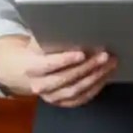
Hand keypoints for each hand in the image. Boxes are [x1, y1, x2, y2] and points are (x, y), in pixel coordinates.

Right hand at [0, 35, 116, 106]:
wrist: (23, 70)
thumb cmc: (35, 51)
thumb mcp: (37, 42)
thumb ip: (50, 38)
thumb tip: (71, 30)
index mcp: (31, 68)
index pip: (49, 65)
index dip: (66, 60)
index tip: (82, 53)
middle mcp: (40, 86)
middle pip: (66, 79)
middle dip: (87, 67)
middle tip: (104, 56)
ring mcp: (51, 97)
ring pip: (76, 90)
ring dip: (95, 77)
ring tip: (109, 64)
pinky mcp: (61, 102)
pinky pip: (81, 98)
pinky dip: (95, 88)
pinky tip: (104, 76)